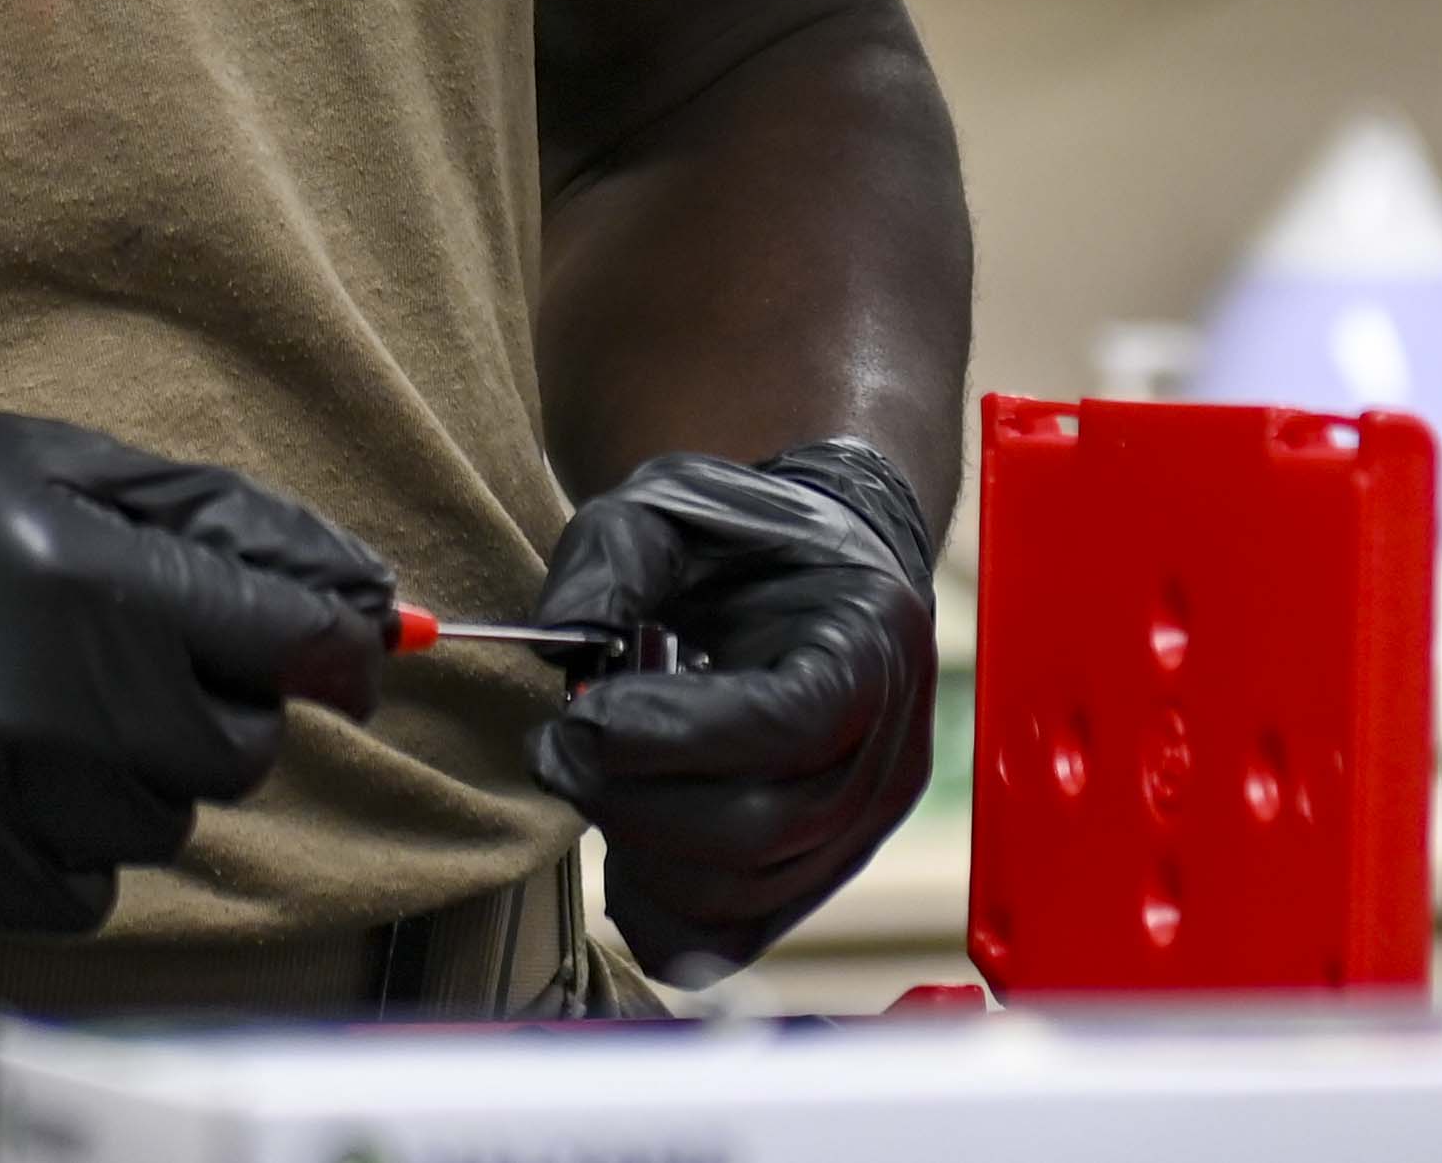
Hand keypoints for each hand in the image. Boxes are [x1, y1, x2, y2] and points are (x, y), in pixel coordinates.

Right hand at [0, 364, 390, 933]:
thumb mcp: (57, 457)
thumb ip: (222, 526)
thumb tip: (364, 589)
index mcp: (91, 575)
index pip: (294, 648)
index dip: (339, 650)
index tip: (344, 652)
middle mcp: (50, 696)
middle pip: (236, 754)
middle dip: (215, 704)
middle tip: (135, 651)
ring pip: (159, 829)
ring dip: (135, 774)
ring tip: (43, 695)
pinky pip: (79, 899)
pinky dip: (69, 847)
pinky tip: (10, 768)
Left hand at [525, 438, 938, 979]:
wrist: (822, 569)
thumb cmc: (751, 538)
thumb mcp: (675, 504)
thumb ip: (610, 557)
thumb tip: (554, 640)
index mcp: (871, 645)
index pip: (791, 725)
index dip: (675, 735)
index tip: (585, 714)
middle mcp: (886, 753)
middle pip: (759, 829)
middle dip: (630, 798)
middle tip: (556, 747)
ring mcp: (859, 829)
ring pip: (737, 894)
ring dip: (634, 846)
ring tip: (591, 773)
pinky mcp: (816, 877)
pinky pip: (729, 938)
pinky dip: (653, 905)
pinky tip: (622, 831)